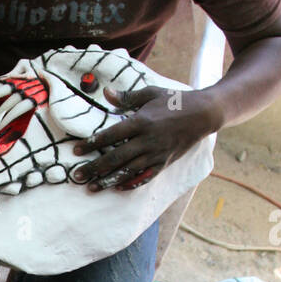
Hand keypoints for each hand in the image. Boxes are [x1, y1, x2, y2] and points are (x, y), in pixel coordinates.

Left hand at [71, 85, 218, 192]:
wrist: (204, 114)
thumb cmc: (175, 101)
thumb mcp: (151, 93)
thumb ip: (127, 97)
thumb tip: (105, 93)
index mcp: (142, 121)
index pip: (111, 135)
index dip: (92, 144)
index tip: (75, 150)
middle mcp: (148, 140)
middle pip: (116, 158)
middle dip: (94, 167)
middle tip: (77, 175)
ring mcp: (157, 154)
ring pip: (128, 171)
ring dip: (108, 180)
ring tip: (92, 187)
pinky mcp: (164, 162)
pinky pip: (145, 177)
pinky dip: (131, 184)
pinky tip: (117, 188)